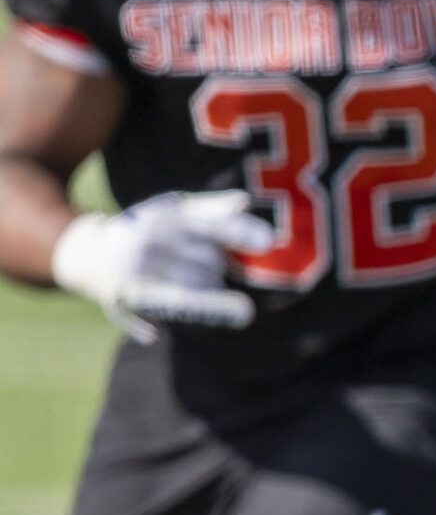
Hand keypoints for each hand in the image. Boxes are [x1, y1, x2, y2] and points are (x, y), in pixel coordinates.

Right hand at [50, 190, 269, 341]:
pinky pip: (181, 308)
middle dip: (216, 267)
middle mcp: (149, 243)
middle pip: (212, 263)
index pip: (208, 225)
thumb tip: (244, 203)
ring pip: (202, 287)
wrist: (87, 256)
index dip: (238, 232)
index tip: (268, 241)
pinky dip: (202, 309)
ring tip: (186, 279)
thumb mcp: (170, 211)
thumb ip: (209, 209)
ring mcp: (140, 272)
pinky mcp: (132, 299)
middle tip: (196, 264)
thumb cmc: (143, 231)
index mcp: (161, 218)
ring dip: (208, 289)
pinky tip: (219, 312)